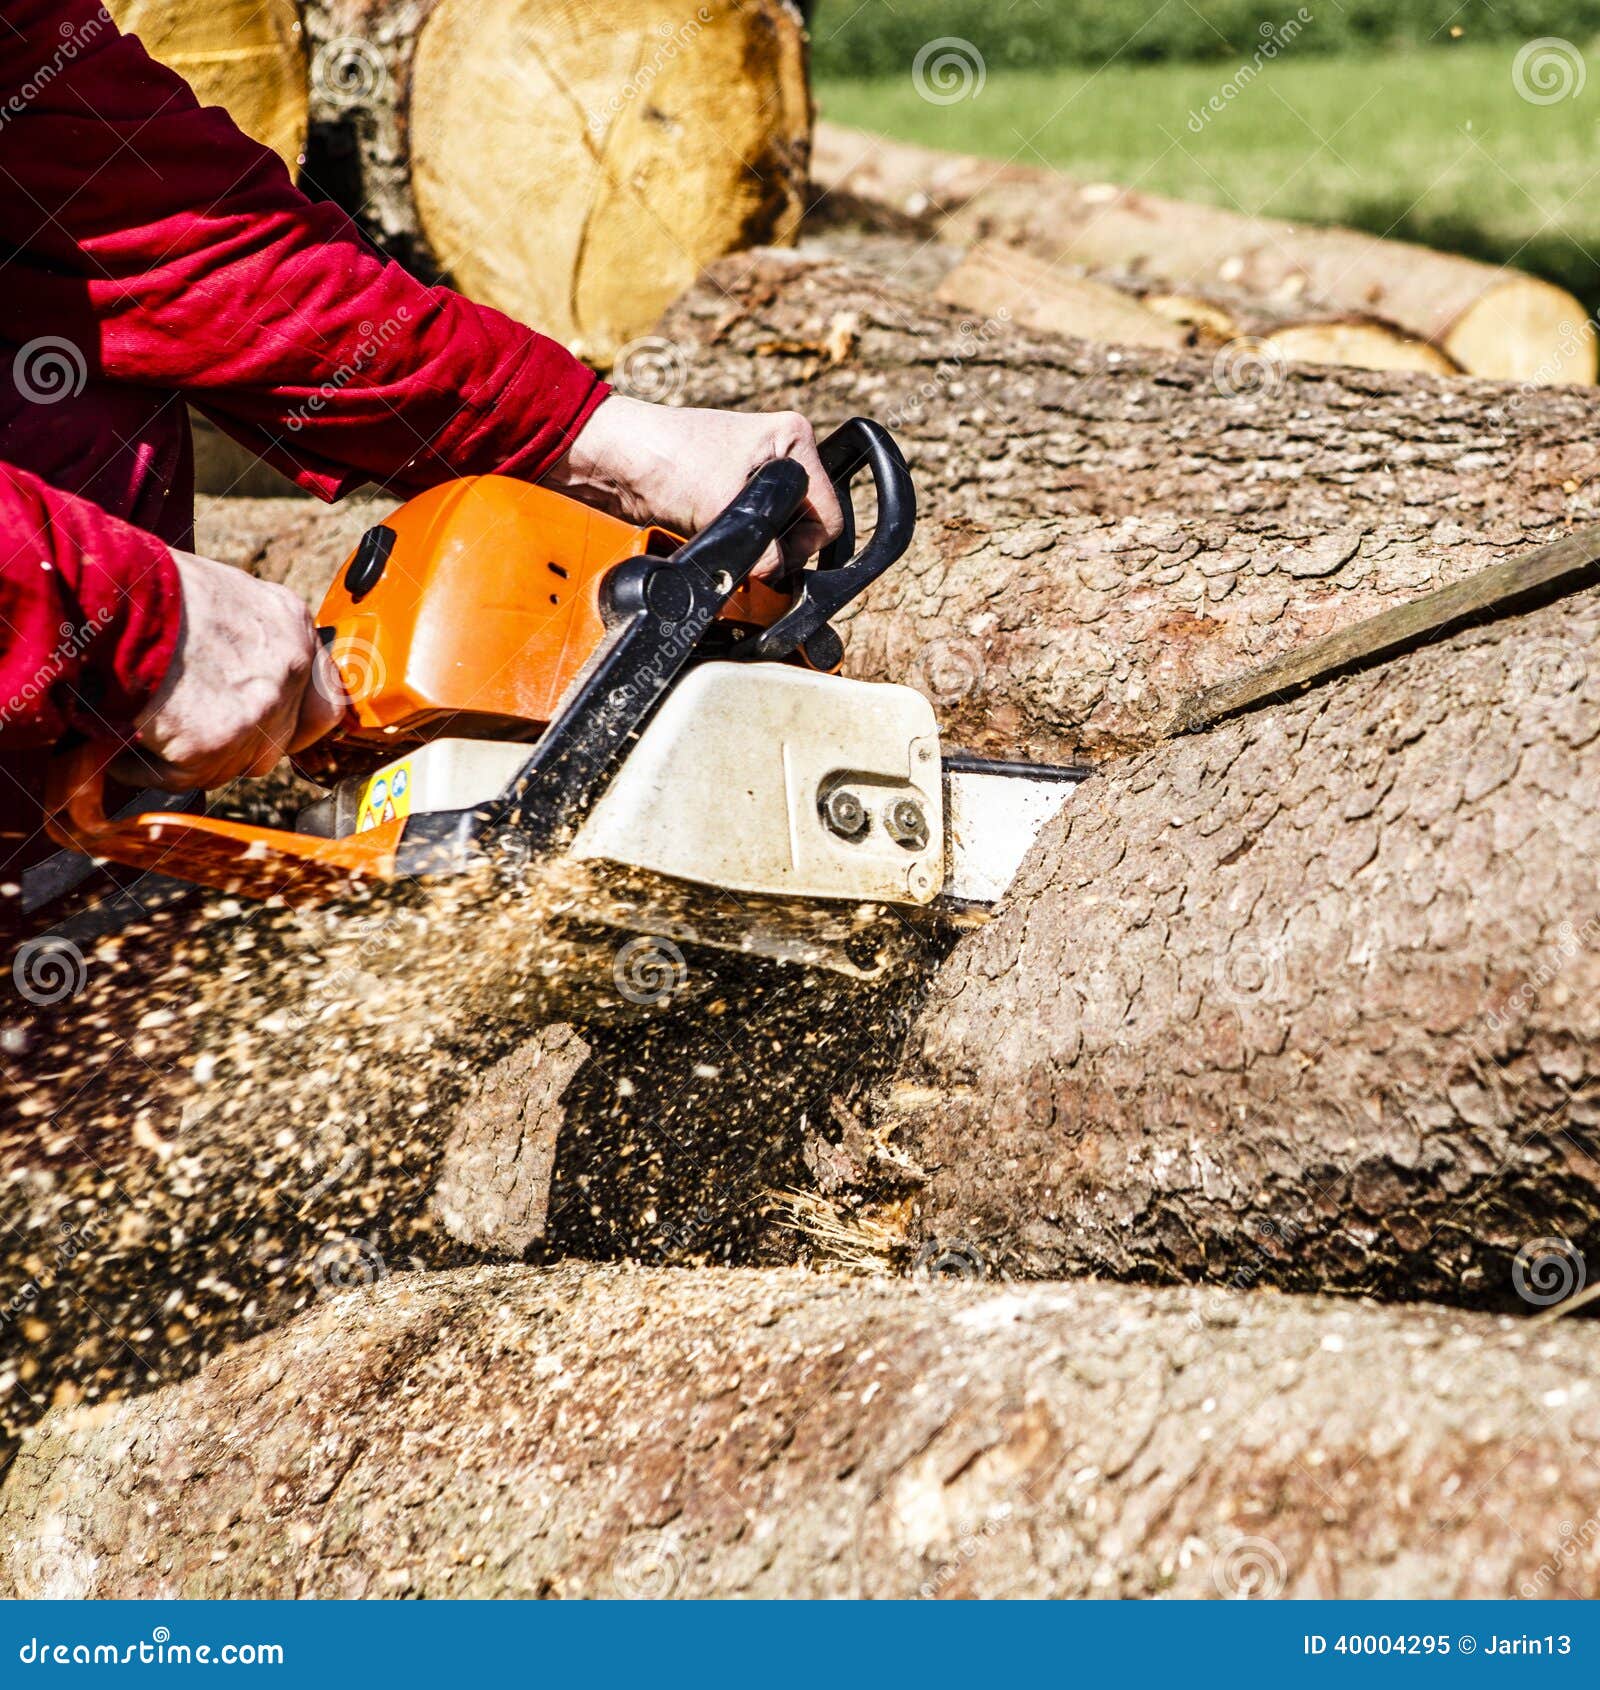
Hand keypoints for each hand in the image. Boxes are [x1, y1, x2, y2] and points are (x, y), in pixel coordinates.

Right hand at [110, 550, 346, 791]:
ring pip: (233, 765)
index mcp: (292, 626)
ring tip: (149, 732)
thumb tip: (237, 664)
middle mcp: (288, 670)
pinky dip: (148, 768)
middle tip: (194, 732)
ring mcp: (257, 713)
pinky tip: (125, 746)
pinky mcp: (214, 747)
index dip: (294, 722)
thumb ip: (246, 633)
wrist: (112, 598)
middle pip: (276, 742)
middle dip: (237, 745)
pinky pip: (181, 777)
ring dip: (193, 758)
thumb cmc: (150, 586)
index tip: (269, 730)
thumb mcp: (220, 591)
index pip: (323, 701)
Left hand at [543, 395, 844, 580]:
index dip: (803, 546)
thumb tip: (772, 583)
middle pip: (804, 528)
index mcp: (793, 440)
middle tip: (744, 556)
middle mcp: (780, 456)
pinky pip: (749, 537)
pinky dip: (735, 549)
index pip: (828, 514)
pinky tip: (710, 543)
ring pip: (776, 538)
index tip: (770, 558)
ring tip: (718, 542)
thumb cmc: (664, 458)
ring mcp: (753, 478)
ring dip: (752, 551)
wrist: (609, 460)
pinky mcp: (727, 498)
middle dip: (776, 549)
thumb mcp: (723, 506)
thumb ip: (759, 548)